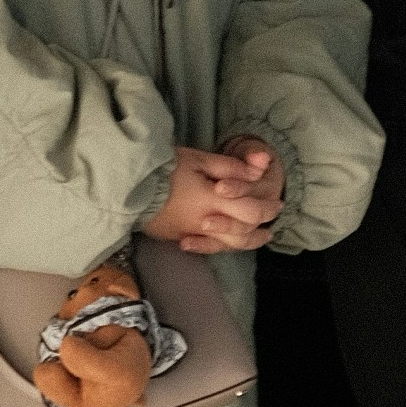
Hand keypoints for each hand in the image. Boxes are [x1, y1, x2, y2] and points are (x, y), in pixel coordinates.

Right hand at [144, 139, 281, 254]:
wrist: (127, 186)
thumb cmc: (164, 168)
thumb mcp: (198, 159)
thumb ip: (231, 167)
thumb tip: (259, 169)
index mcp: (212, 202)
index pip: (251, 212)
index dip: (268, 208)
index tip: (278, 202)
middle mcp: (204, 224)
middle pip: (242, 235)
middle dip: (261, 229)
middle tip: (272, 219)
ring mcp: (190, 235)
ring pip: (227, 246)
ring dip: (247, 242)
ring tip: (258, 236)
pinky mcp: (178, 238)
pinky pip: (208, 247)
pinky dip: (224, 245)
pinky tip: (228, 240)